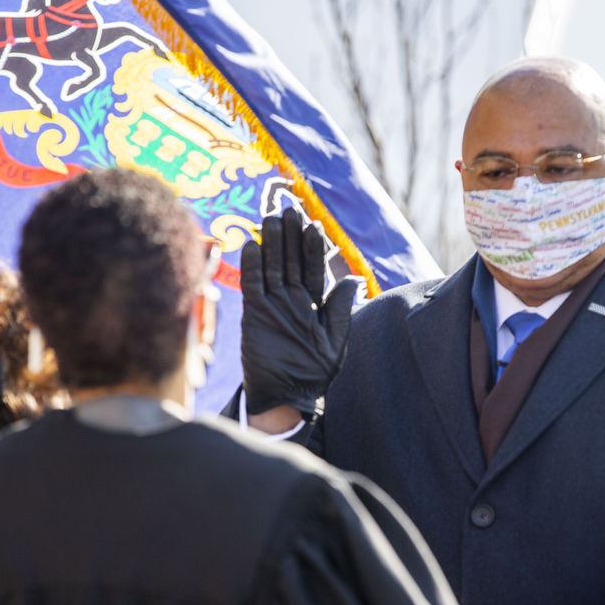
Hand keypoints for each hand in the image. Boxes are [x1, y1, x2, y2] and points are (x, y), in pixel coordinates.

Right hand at [240, 207, 358, 416]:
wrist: (287, 395)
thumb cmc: (315, 372)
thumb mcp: (335, 341)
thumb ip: (341, 310)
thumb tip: (353, 279)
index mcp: (315, 303)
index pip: (313, 267)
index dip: (313, 246)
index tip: (312, 224)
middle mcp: (293, 299)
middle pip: (291, 261)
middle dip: (290, 236)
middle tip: (287, 209)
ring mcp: (273, 305)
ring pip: (272, 267)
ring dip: (272, 244)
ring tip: (271, 219)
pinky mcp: (254, 314)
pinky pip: (252, 286)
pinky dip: (252, 267)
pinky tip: (252, 246)